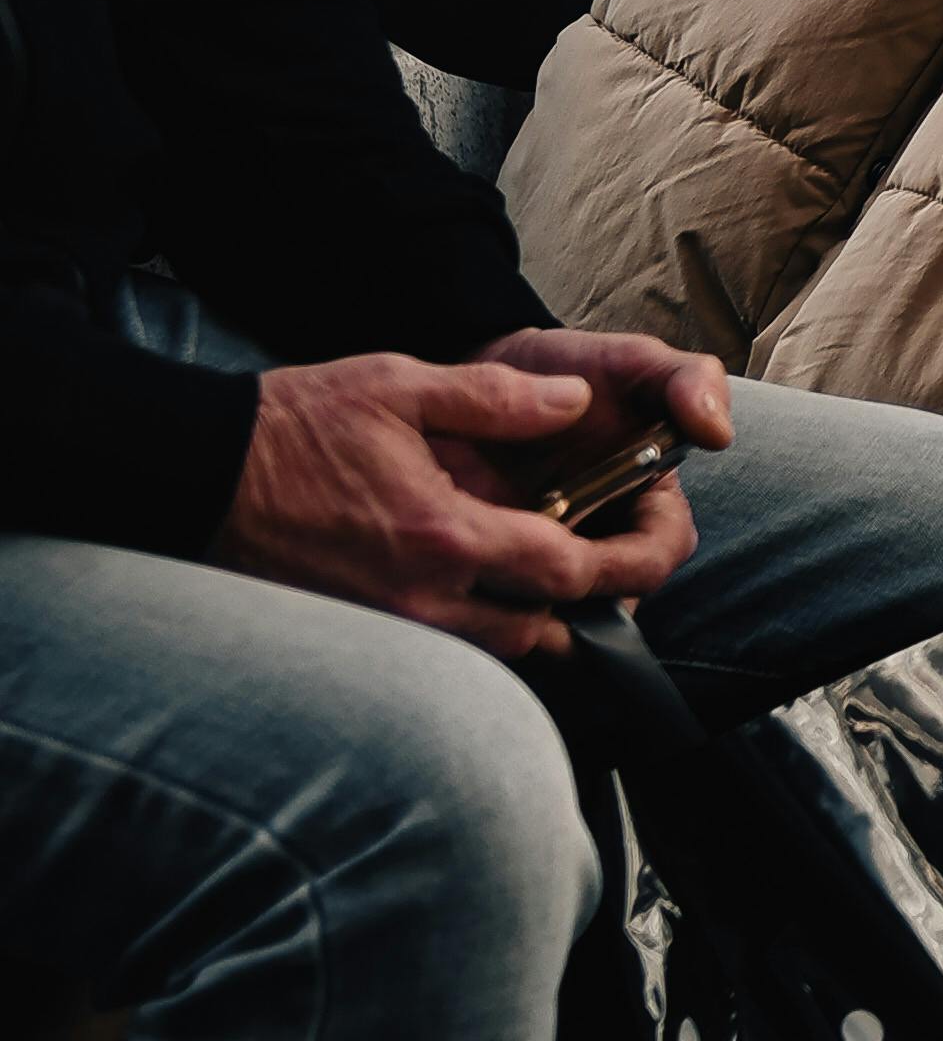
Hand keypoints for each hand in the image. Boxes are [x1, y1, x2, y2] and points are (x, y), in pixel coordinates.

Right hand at [221, 342, 712, 653]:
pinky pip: (448, 653)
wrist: (196, 473)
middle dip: (587, 600)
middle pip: (542, 627)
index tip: (648, 540)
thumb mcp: (401, 387)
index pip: (565, 570)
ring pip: (498, 651)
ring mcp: (388, 629)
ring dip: (535, 617)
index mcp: (444, 535)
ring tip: (555, 569)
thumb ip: (498, 397)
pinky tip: (490, 586)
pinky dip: (484, 631)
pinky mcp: (361, 638)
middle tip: (614, 559)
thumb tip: (576, 402)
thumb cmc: (295, 425)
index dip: (621, 559)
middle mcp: (423, 598)